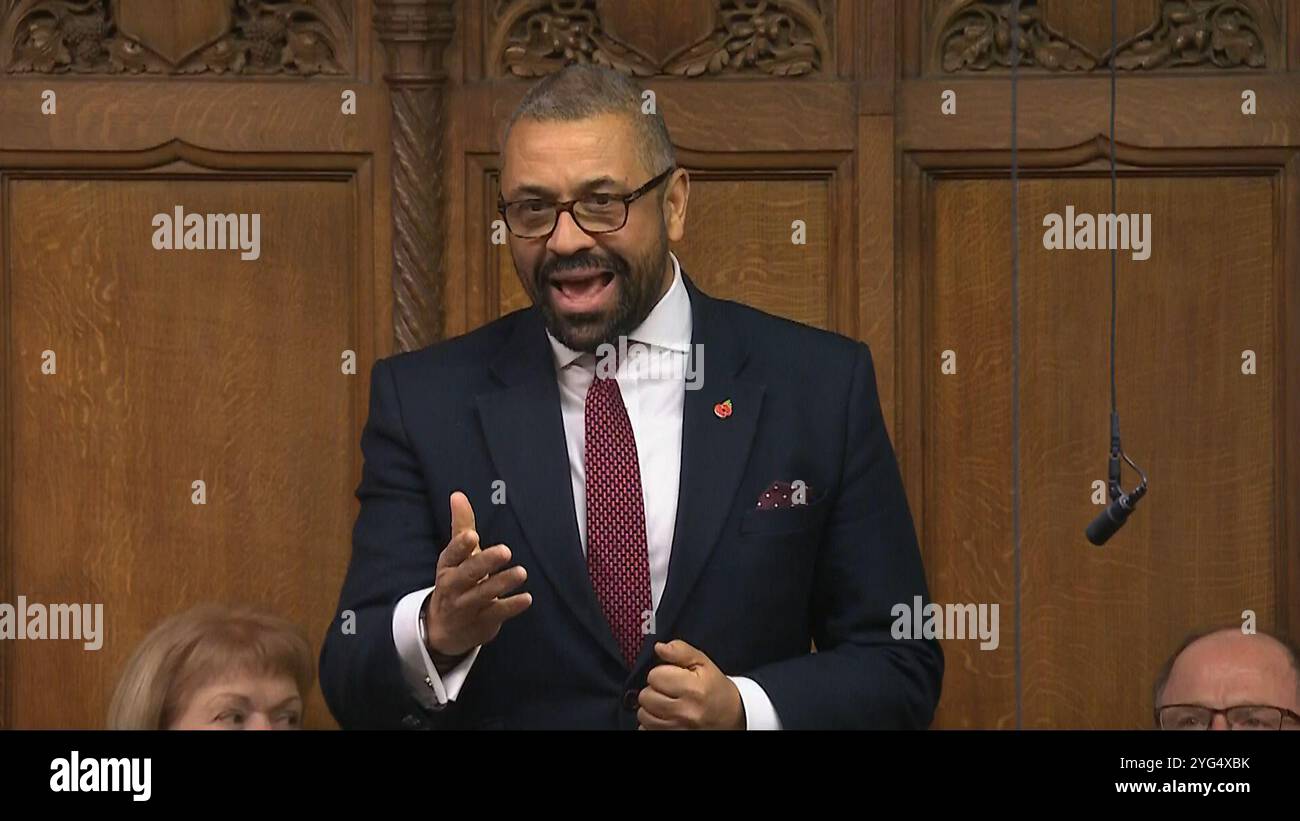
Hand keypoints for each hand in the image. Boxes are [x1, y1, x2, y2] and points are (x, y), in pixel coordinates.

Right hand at [423, 491, 531, 659]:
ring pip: (483, 594)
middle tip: (505, 550)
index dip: (460, 546)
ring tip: (521, 572)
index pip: (451, 555)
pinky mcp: (480, 622)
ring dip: (502, 583)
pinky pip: (496, 614)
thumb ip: (461, 525)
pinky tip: (527, 598)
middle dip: (485, 562)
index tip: (472, 535)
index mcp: (447, 566)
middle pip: (468, 574)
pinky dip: (511, 606)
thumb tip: (458, 494)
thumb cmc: (456, 582)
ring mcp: (465, 607)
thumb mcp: (456, 556)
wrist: (445, 629)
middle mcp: (453, 586)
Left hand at [637, 640, 744, 729]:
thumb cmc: (715, 688)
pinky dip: (652, 723)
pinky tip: (665, 717)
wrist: (731, 716)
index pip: (654, 676)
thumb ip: (680, 651)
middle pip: (646, 696)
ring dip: (651, 708)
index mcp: (693, 689)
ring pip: (643, 715)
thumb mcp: (703, 663)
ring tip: (666, 703)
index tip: (672, 676)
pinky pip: (647, 730)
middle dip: (654, 690)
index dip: (661, 672)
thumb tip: (659, 647)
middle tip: (669, 690)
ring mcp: (678, 728)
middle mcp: (685, 712)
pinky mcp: (673, 737)